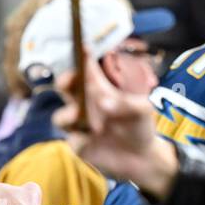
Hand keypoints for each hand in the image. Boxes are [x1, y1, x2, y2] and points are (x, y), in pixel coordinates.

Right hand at [51, 52, 176, 194]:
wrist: (141, 158)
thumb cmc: (139, 127)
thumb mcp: (143, 111)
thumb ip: (128, 104)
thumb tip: (104, 103)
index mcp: (100, 90)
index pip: (87, 70)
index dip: (83, 57)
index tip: (82, 47)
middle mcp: (85, 105)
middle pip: (65, 88)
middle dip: (64, 81)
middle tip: (69, 81)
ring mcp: (79, 125)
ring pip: (61, 116)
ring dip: (69, 116)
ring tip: (92, 124)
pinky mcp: (78, 145)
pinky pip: (72, 140)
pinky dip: (80, 140)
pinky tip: (92, 140)